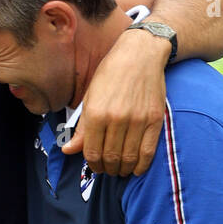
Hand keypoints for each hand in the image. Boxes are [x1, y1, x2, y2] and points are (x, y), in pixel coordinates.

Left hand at [63, 26, 170, 176]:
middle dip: (107, 169)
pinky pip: (148, 151)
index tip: (96, 166)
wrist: (141, 54)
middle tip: (108, 169)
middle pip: (110, 157)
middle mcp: (116, 118)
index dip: (93, 164)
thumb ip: (81, 128)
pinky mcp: (154, 119)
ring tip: (120, 169)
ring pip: (128, 158)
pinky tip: (136, 169)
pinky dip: (141, 165)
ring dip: (122, 169)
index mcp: (96, 113)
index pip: (92, 152)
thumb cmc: (111, 74)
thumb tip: (68, 150)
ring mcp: (137, 120)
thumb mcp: (90, 97)